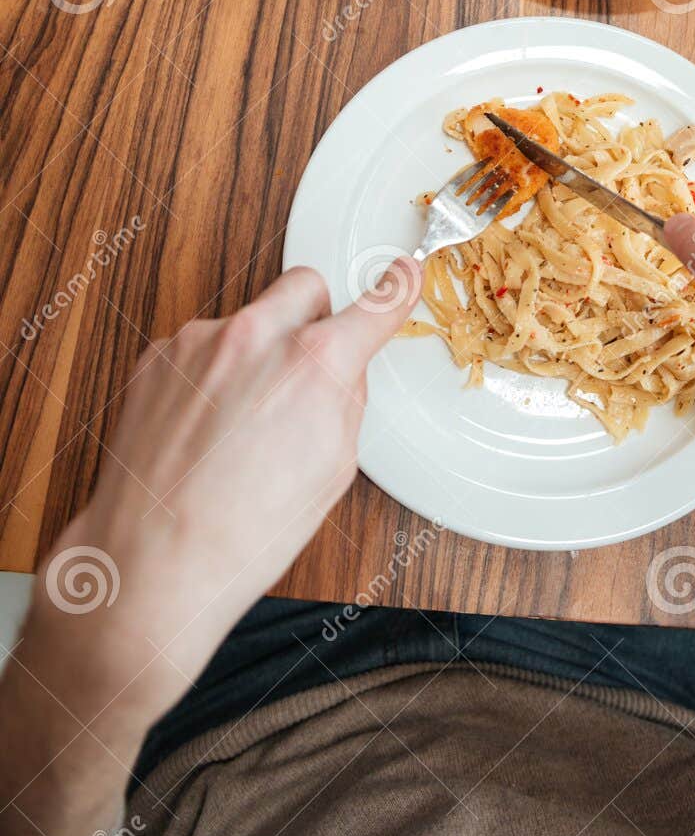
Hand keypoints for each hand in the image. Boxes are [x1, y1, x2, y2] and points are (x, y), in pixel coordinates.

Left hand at [0, 260, 419, 835]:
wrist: (151, 561)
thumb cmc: (242, 534)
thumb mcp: (331, 471)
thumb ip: (345, 402)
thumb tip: (346, 371)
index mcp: (314, 365)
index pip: (373, 307)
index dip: (396, 290)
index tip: (402, 274)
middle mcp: (255, 338)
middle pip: (305, 286)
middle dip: (316, 317)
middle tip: (308, 366)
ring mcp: (200, 343)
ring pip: (248, 320)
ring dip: (255, 353)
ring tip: (239, 428)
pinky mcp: (158, 357)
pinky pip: (202, 346)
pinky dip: (210, 374)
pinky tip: (204, 430)